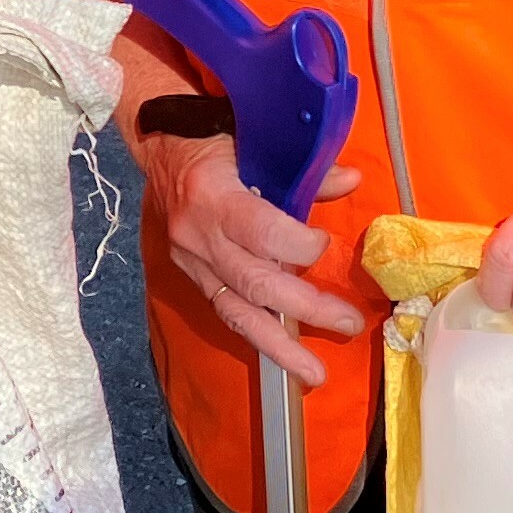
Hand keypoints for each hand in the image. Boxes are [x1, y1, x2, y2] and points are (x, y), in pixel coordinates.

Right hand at [138, 129, 367, 387]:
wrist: (160, 148)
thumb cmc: (214, 138)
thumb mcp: (256, 141)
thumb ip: (303, 169)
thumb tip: (352, 181)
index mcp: (213, 195)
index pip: (260, 233)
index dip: (299, 246)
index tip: (325, 246)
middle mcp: (199, 235)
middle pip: (254, 283)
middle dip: (306, 308)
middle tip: (348, 324)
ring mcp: (192, 261)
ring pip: (237, 312)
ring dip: (280, 346)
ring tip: (314, 374)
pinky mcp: (192, 276)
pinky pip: (228, 310)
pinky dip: (259, 333)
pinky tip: (286, 355)